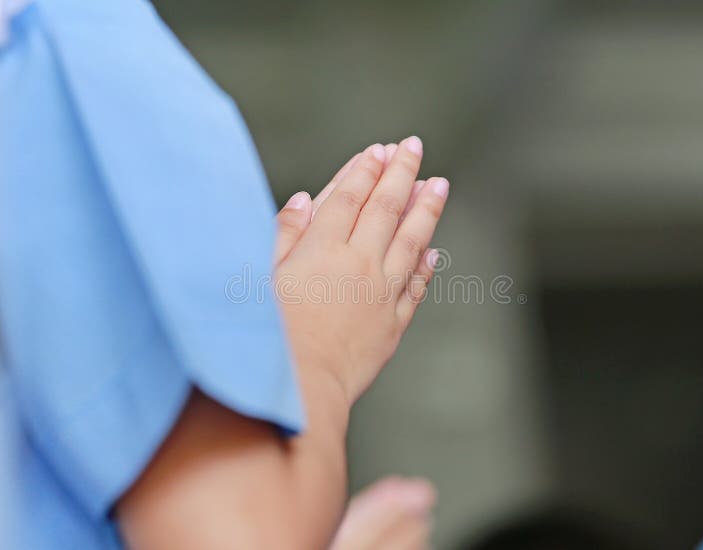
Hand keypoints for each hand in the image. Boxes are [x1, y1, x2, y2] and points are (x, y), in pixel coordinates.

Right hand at [273, 137, 448, 403]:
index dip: (365, 170)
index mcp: (323, 249)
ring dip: (426, 209)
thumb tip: (302, 199)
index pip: (350, 197)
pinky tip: (433, 251)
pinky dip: (426, 266)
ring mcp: (382, 292)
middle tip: (414, 147)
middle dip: (401, 173)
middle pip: (386, 208)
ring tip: (439, 184)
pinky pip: (416, 286)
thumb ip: (284, 235)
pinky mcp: (394, 322)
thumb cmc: (272, 332)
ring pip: (411, 240)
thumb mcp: (264, 276)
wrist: (302, 385)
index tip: (380, 150)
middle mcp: (359, 263)